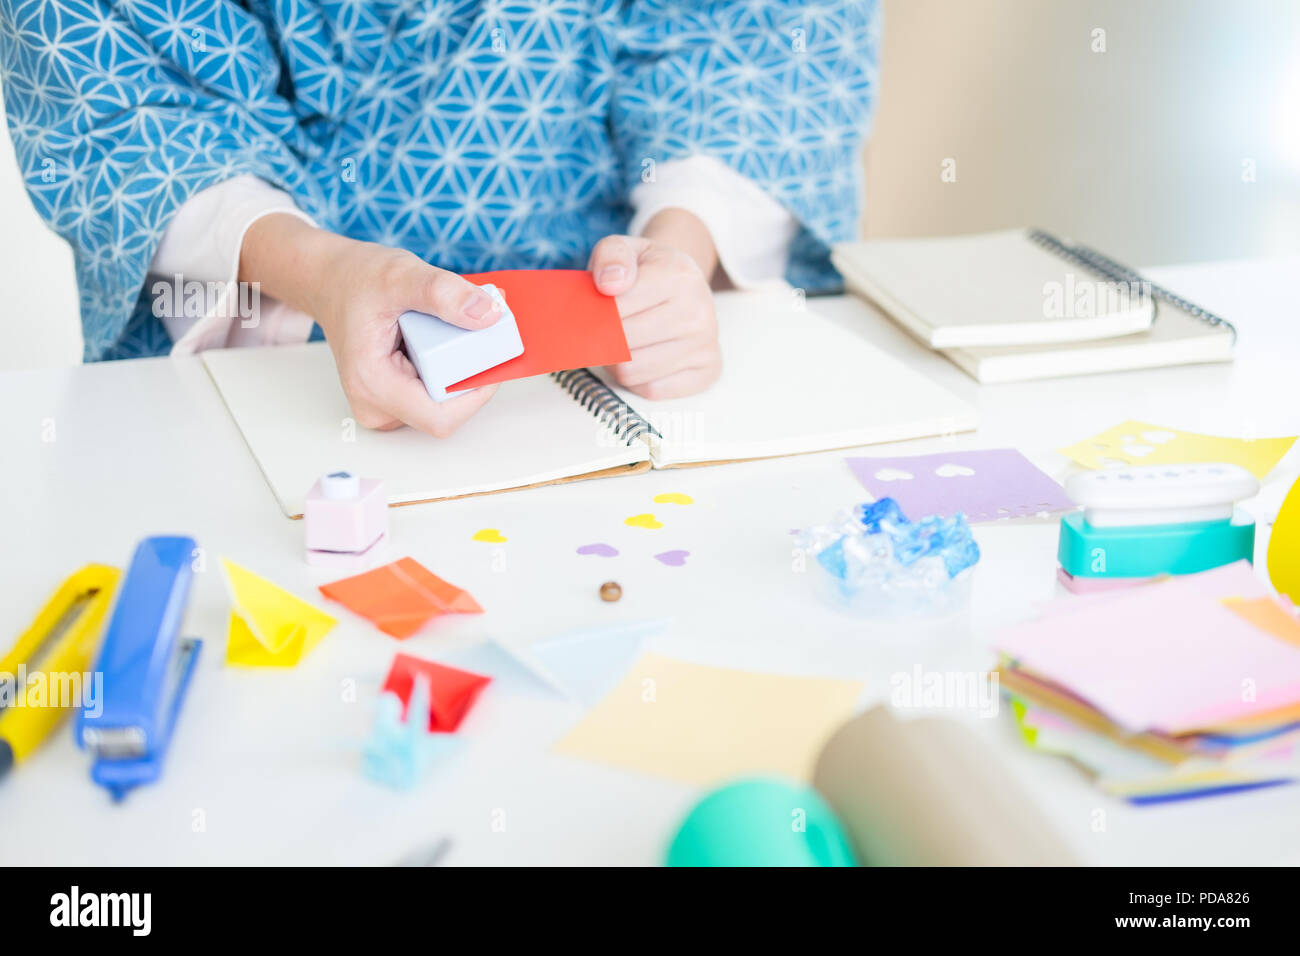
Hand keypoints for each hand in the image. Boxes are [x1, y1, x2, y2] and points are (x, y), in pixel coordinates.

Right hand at [239, 214, 499, 436]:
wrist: (330, 281)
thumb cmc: (356, 280)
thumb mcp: (401, 274)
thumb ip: (444, 293)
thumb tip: (488, 315)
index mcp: (372, 384)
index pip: (440, 418)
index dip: (476, 394)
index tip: (492, 358)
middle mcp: (375, 404)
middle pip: (446, 409)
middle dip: (470, 373)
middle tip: (477, 330)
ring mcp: (384, 405)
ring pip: (443, 402)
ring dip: (461, 370)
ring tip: (455, 329)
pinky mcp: (394, 398)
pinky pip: (434, 393)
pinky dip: (449, 367)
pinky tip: (446, 339)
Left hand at [589, 210, 721, 399]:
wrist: (685, 285)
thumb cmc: (648, 271)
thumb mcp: (626, 249)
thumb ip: (611, 256)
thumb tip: (609, 284)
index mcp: (679, 275)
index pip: (616, 310)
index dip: (595, 315)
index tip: (592, 311)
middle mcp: (700, 311)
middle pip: (622, 344)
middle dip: (602, 339)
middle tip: (603, 328)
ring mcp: (706, 344)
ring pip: (632, 371)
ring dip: (617, 362)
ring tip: (623, 342)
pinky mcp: (708, 372)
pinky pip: (651, 390)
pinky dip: (638, 379)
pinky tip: (644, 356)